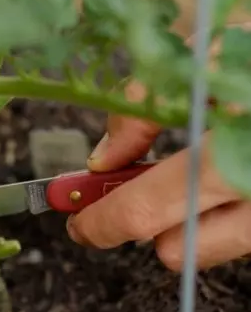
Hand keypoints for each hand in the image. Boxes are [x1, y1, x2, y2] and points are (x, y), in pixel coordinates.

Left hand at [66, 80, 248, 270]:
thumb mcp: (208, 60)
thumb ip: (144, 110)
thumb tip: (103, 159)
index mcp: (237, 148)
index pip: (147, 209)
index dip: (101, 220)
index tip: (76, 220)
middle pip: (174, 248)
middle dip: (132, 227)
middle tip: (108, 210)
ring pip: (207, 251)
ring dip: (179, 225)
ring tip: (179, 183)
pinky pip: (240, 237)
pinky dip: (215, 216)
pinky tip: (219, 182)